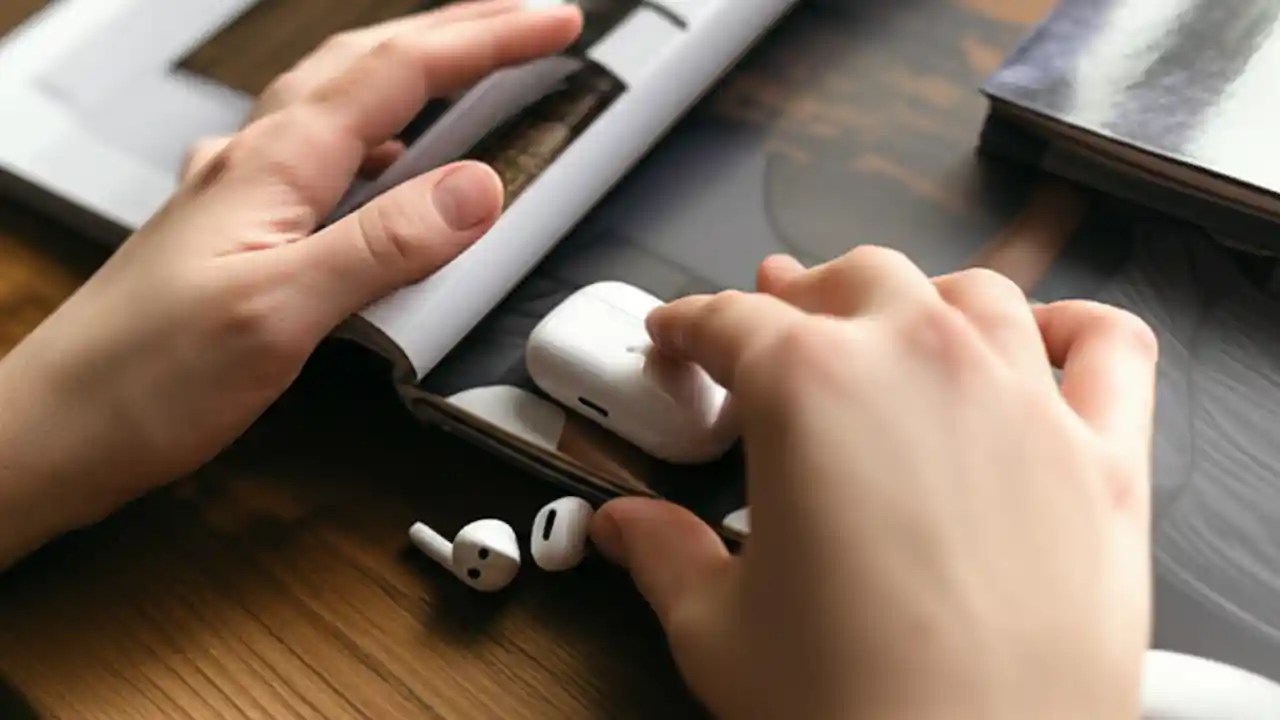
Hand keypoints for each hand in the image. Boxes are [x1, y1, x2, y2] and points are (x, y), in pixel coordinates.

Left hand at [0, 0, 583, 564]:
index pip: (398, 70)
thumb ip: (384, 245)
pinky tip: (385, 162)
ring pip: (342, 100)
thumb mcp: (279, 312)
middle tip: (526, 21)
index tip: (552, 23)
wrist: (55, 431)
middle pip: (368, 61)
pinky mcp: (239, 232)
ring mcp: (244, 193)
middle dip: (457, 30)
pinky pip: (321, 155)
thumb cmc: (142, 380)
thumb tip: (477, 189)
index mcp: (274, 164)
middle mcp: (256, 162)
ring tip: (472, 64)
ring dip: (415, 69)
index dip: (485, 39)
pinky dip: (376, 135)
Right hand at [591, 248, 1158, 718]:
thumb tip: (629, 528)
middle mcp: (922, 366)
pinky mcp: (1105, 458)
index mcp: (810, 390)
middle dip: (802, 297)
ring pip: (971, 294)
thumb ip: (662, 554)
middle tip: (774, 334)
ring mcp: (1024, 402)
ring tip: (892, 330)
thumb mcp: (716, 629)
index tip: (679, 338)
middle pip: (854, 280)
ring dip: (920, 300)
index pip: (729, 321)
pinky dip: (1074, 328)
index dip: (688, 326)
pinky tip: (1044, 339)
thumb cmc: (855, 712)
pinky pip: (1107, 346)